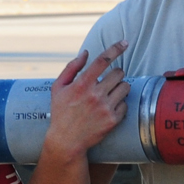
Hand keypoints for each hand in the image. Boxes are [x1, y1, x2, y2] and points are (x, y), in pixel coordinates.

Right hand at [37, 42, 128, 165]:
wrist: (66, 141)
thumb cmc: (60, 112)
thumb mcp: (58, 88)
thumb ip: (71, 68)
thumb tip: (86, 53)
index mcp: (82, 84)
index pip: (103, 60)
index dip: (116, 48)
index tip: (125, 42)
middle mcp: (95, 95)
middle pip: (118, 73)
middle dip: (115, 74)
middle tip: (108, 81)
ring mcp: (105, 108)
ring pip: (125, 87)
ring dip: (120, 87)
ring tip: (109, 94)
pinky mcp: (113, 120)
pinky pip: (125, 104)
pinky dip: (119, 104)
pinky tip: (108, 108)